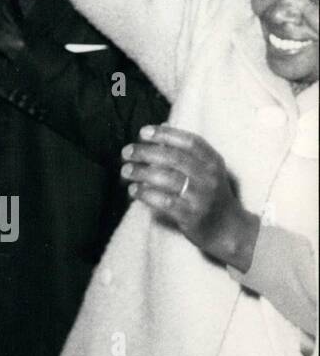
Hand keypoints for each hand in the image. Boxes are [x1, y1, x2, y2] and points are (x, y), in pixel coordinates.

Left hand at [121, 124, 258, 268]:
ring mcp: (202, 197)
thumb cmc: (211, 194)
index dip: (165, 134)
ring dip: (141, 172)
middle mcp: (210, 178)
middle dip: (146, 152)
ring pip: (167, 179)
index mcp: (213, 162)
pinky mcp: (192, 216)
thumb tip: (162, 125)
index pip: (190, 141)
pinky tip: (134, 190)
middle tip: (126, 152)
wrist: (229, 230)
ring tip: (125, 170)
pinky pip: (165, 201)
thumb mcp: (206, 169)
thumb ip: (185, 149)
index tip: (142, 132)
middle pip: (174, 158)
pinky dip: (146, 193)